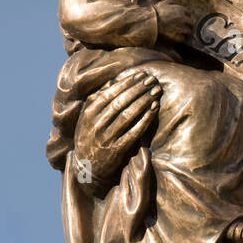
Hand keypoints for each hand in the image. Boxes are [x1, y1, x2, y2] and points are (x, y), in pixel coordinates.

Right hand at [73, 69, 161, 188]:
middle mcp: (96, 124)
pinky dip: (144, 120)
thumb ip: (97, 100)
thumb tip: (112, 81)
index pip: (110, 93)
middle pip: (120, 102)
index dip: (127, 83)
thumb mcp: (87, 118)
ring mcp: (106, 138)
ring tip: (156, 92)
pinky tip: (154, 110)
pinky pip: (133, 132)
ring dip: (144, 102)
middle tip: (152, 80)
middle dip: (138, 89)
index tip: (141, 75)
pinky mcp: (116, 150)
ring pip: (127, 116)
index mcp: (89, 114)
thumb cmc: (89, 137)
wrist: (86, 167)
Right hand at [155, 1, 196, 42]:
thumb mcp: (163, 3)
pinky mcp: (177, 36)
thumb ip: (172, 2)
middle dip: (187, 25)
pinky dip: (180, 38)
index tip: (182, 19)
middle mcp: (182, 18)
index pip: (188, 14)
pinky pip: (182, 39)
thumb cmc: (155, 12)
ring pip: (188, 31)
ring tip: (179, 33)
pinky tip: (176, 37)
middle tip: (182, 27)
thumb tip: (176, 4)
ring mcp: (180, 27)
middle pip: (191, 23)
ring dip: (184, 32)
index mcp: (181, 10)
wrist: (149, 21)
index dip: (185, 16)